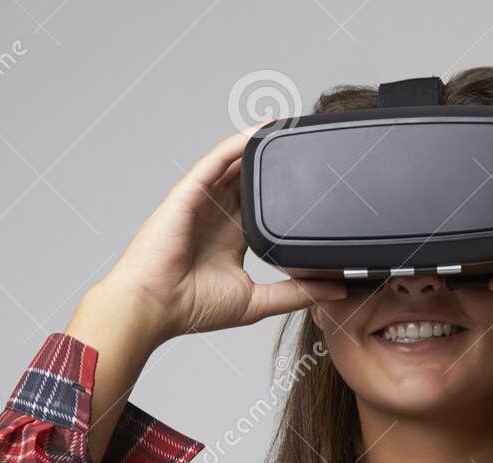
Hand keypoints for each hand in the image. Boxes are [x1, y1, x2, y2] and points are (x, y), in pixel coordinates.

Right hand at [92, 123, 346, 342]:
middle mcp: (218, 215)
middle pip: (252, 180)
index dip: (288, 193)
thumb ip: (297, 293)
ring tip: (291, 126)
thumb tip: (337, 289)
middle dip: (276, 163)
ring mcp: (203, 201)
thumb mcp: (257, 302)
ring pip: (236, 163)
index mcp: (232, 239)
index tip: (318, 182)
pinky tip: (261, 130)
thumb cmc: (192, 308)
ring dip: (261, 144)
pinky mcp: (190, 192)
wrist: (155, 306)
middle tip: (308, 143)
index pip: (265, 208)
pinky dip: (238, 144)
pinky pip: (217, 159)